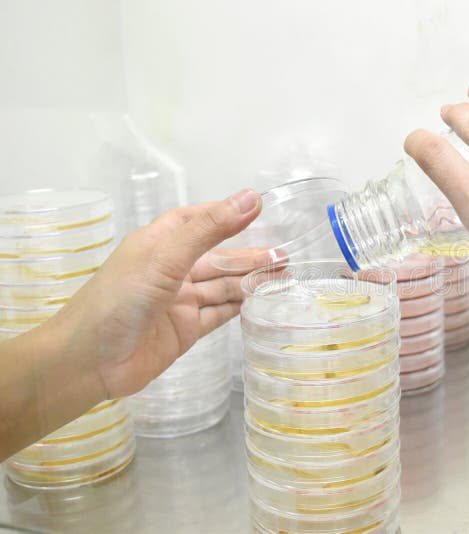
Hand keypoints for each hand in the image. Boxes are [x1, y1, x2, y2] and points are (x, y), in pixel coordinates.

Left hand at [52, 189, 271, 398]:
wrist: (88, 362)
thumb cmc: (119, 301)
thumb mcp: (165, 258)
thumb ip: (209, 230)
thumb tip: (250, 198)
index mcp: (159, 243)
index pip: (196, 219)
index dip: (226, 214)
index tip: (259, 209)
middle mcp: (171, 269)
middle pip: (217, 256)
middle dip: (249, 254)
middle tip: (285, 255)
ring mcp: (179, 301)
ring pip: (223, 286)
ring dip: (251, 280)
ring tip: (284, 276)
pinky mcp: (186, 330)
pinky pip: (220, 313)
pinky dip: (242, 307)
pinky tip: (264, 300)